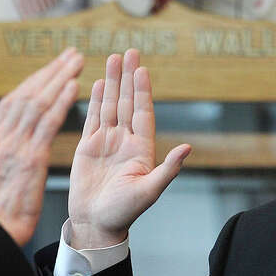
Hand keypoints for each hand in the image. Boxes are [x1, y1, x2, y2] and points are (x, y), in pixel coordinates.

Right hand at [0, 47, 84, 245]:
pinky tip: (74, 87)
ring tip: (76, 62)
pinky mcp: (28, 158)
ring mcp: (12, 146)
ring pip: (36, 103)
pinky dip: (61, 103)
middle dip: (49, 73)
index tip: (49, 71)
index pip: (10, 104)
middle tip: (69, 54)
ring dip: (58, 79)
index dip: (32, 84)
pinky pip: (47, 124)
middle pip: (25, 95)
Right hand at [66, 49, 190, 248]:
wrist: (95, 224)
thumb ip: (168, 169)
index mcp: (141, 149)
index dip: (143, 90)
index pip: (143, 112)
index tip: (143, 69)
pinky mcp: (88, 147)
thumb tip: (187, 148)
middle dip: (128, 77)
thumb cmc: (123, 212)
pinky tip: (98, 84)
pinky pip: (92, 119)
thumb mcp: (149, 190)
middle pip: (127, 102)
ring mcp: (106, 142)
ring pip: (110, 106)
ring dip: (112, 83)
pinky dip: (95, 101)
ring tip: (113, 58)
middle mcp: (125, 141)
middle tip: (130, 51)